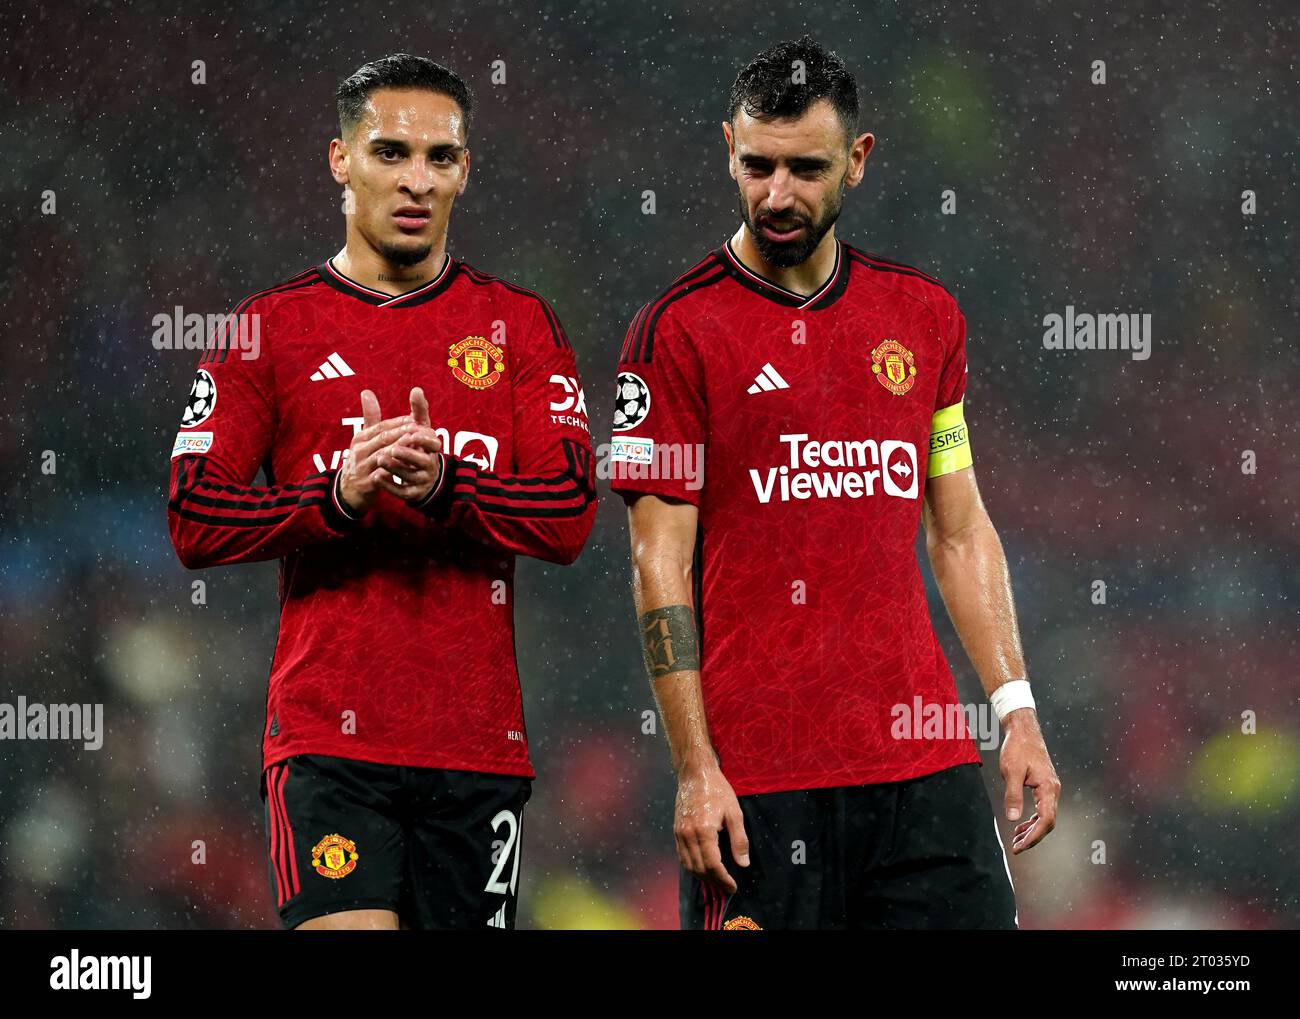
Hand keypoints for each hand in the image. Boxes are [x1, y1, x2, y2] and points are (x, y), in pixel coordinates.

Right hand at [337, 390, 417, 515]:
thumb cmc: (361, 461)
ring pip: (385, 455)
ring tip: (418, 446)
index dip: (400, 423)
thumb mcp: (363, 439)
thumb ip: (369, 417)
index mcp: (360, 438)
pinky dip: (397, 470)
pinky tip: (410, 467)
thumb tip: (366, 391)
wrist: (349, 492)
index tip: (416, 420)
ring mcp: (362, 468)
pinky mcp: (367, 484)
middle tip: (422, 430)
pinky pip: (384, 475)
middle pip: (384, 439)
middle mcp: (359, 451)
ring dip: (402, 450)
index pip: (382, 426)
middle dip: (404, 433)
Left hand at [375, 387, 444, 503]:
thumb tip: (416, 389)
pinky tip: (377, 477)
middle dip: (407, 454)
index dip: (424, 440)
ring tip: (379, 459)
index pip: (433, 444)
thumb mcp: (419, 429)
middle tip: (392, 449)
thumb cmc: (419, 448)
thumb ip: (417, 410)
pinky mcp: (413, 493)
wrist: (422, 478)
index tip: (412, 434)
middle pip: (422, 460)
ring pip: (410, 475)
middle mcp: (430, 464)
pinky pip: (402, 491)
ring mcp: (422, 480)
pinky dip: (390, 485)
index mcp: (431, 449)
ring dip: (395, 467)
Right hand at [674, 758, 749, 893]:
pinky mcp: (676, 831)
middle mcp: (688, 834)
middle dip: (713, 881)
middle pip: (699, 868)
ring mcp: (680, 833)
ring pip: (688, 865)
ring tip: (716, 880)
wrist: (695, 774)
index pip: (712, 864)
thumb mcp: (734, 813)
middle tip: (726, 886)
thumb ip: (739, 840)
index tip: (733, 886)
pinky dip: (692, 866)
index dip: (723, 879)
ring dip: (702, 876)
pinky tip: (702, 868)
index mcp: (704, 830)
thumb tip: (743, 863)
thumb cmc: (717, 790)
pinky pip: (682, 856)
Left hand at [999, 709, 1060, 853]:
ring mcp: (1050, 789)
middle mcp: (1053, 790)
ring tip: (1016, 840)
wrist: (1023, 730)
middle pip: (1047, 822)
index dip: (1034, 836)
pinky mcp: (1044, 786)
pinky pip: (1042, 809)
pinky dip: (1032, 820)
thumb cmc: (1018, 747)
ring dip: (1032, 830)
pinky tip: (1020, 825)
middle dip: (1032, 837)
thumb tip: (1013, 819)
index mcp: (1048, 788)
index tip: (1020, 846)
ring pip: (1045, 817)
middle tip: (1016, 847)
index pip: (1046, 820)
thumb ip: (1013, 795)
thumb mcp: (1011, 771)